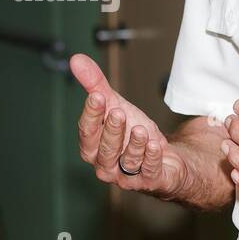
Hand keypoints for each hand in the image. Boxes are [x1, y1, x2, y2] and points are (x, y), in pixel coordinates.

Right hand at [70, 53, 188, 199]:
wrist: (162, 154)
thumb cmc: (132, 132)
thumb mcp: (114, 104)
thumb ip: (95, 84)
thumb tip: (76, 59)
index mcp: (93, 146)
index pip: (87, 132)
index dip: (91, 115)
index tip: (97, 96)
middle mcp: (106, 165)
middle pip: (104, 151)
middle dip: (111, 132)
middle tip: (117, 112)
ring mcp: (128, 176)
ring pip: (127, 163)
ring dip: (134, 146)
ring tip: (141, 129)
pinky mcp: (150, 180)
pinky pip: (149, 172)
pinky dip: (151, 158)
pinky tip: (154, 145)